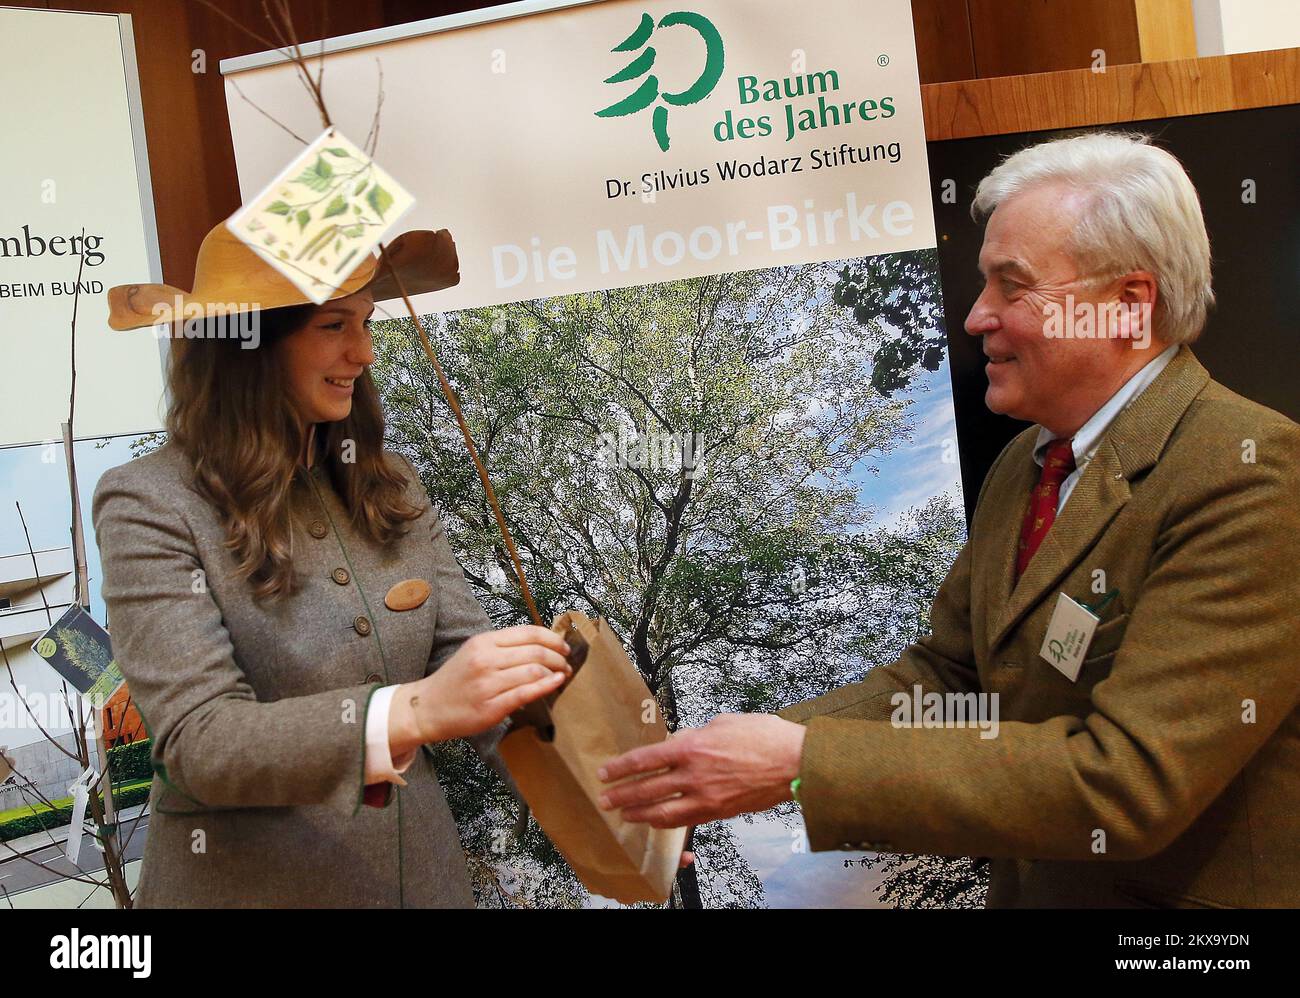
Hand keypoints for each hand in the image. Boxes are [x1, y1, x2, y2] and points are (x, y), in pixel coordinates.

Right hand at [389, 625, 571, 749]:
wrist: (426, 708)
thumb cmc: (455, 681)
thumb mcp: (475, 653)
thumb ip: (503, 647)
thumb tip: (540, 646)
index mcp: (483, 642)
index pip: (528, 633)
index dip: (552, 638)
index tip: (563, 646)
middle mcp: (486, 659)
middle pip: (535, 651)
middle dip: (558, 657)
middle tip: (567, 663)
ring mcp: (488, 684)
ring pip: (534, 671)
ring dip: (555, 672)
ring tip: (563, 675)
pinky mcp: (491, 707)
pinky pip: (526, 693)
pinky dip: (546, 687)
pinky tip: (556, 684)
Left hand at [597, 713, 805, 827]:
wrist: (795, 762)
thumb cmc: (764, 737)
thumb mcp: (724, 722)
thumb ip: (697, 734)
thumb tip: (682, 740)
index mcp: (692, 747)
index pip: (645, 760)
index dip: (620, 768)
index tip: (605, 772)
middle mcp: (694, 775)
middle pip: (646, 789)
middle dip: (621, 795)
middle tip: (604, 800)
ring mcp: (706, 797)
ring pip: (662, 811)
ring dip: (639, 813)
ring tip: (623, 814)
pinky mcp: (719, 812)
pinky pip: (685, 820)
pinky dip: (666, 822)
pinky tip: (655, 821)